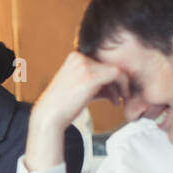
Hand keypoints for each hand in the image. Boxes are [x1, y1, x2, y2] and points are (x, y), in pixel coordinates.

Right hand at [24, 51, 123, 170]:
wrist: (49, 115)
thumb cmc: (62, 105)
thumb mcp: (77, 87)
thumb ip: (94, 82)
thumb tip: (113, 87)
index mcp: (75, 57)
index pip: (101, 63)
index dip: (109, 79)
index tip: (112, 92)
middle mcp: (79, 57)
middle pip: (109, 66)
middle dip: (115, 84)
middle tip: (116, 98)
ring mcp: (84, 66)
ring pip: (115, 70)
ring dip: (119, 87)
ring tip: (116, 101)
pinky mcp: (91, 77)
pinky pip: (117, 74)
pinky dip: (122, 86)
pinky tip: (117, 100)